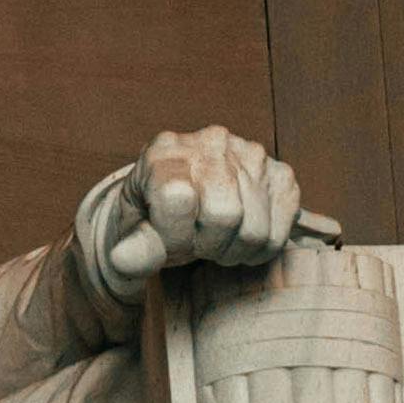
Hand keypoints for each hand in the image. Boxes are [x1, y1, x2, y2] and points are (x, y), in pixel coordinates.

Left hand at [90, 126, 322, 293]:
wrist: (183, 200)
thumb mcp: (134, 231)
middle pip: (225, 216)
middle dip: (207, 245)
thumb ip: (133, 247)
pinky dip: (258, 249)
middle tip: (196, 242)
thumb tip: (122, 260)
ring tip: (217, 239)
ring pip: (255, 230)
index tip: (168, 238)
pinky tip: (239, 235)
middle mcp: (212, 142)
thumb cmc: (156, 216)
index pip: (178, 198)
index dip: (174, 234)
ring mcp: (252, 154)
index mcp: (166, 150)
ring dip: (233, 250)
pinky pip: (279, 233)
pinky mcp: (281, 175)